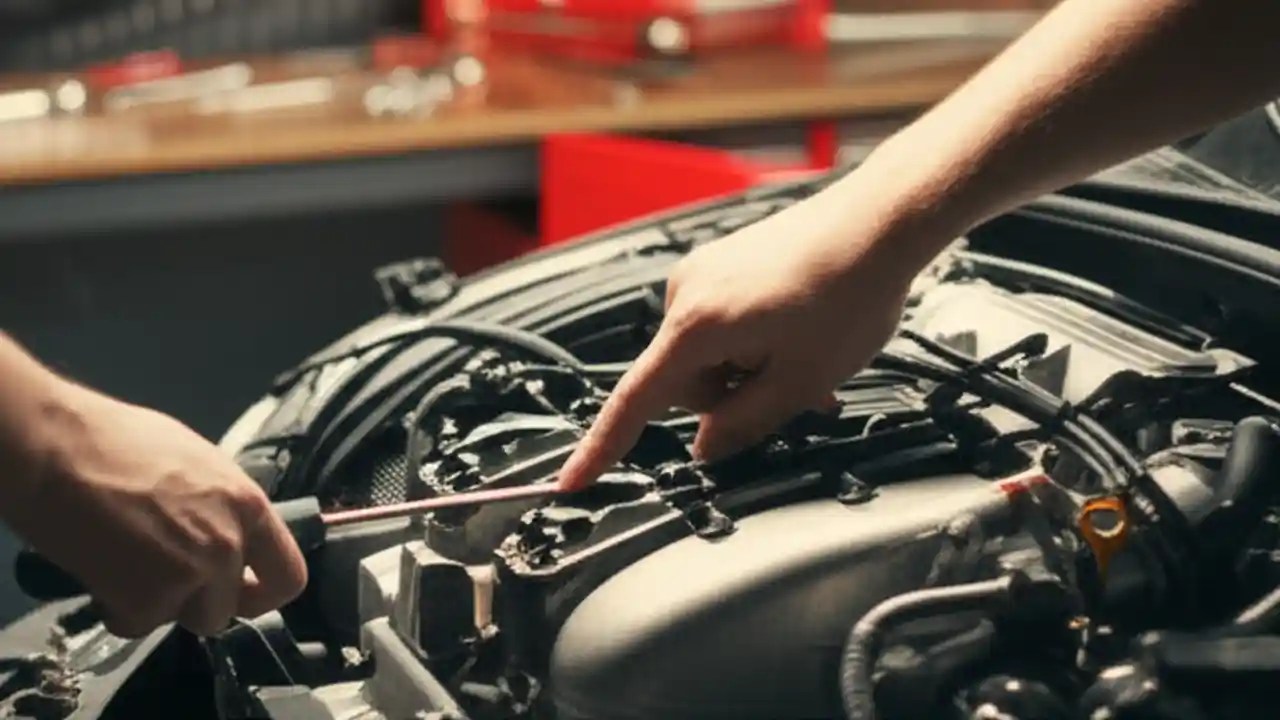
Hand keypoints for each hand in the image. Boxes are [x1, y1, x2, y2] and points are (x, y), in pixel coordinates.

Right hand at [5, 382, 306, 638]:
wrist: (56, 451)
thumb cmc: (120, 443)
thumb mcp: (199, 463)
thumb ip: (224, 506)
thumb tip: (233, 532)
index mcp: (248, 505)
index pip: (288, 575)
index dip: (265, 591)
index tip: (244, 591)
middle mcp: (228, 545)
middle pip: (230, 607)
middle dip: (199, 598)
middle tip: (165, 572)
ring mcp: (189, 575)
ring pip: (186, 619)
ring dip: (161, 605)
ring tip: (131, 564)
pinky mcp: (145, 601)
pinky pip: (139, 625)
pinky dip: (119, 609)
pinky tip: (103, 572)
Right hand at [557, 185, 930, 490]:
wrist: (879, 219)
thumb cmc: (849, 293)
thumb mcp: (802, 380)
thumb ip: (745, 423)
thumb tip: (705, 449)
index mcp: (696, 326)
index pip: (637, 401)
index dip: (603, 448)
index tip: (571, 482)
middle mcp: (686, 293)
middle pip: (685, 382)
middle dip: (731, 396)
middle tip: (794, 388)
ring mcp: (704, 272)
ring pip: (708, 356)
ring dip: (749, 369)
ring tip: (808, 358)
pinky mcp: (723, 262)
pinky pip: (721, 324)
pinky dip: (752, 343)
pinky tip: (799, 337)